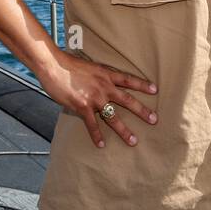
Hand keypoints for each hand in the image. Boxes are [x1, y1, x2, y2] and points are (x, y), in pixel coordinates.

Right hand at [40, 50, 157, 148]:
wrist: (54, 66)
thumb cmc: (68, 64)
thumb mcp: (89, 66)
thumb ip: (98, 75)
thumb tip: (101, 81)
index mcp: (106, 74)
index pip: (128, 80)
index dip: (142, 85)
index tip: (155, 90)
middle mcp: (104, 86)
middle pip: (127, 100)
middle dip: (142, 111)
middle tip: (154, 120)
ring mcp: (94, 97)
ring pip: (113, 116)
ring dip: (124, 130)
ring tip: (133, 141)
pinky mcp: (82, 106)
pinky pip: (92, 124)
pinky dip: (96, 135)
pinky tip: (101, 145)